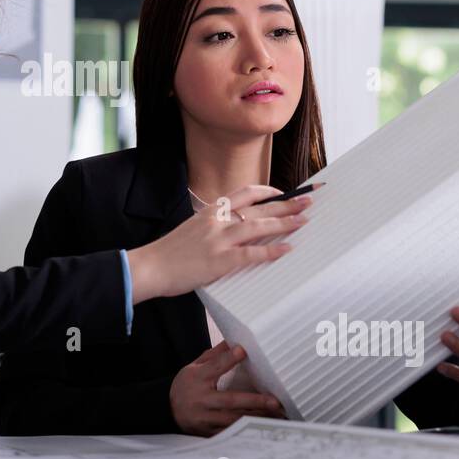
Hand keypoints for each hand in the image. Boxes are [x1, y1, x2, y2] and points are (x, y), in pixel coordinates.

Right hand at [126, 185, 311, 300]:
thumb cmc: (170, 253)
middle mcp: (217, 221)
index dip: (268, 191)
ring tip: (304, 221)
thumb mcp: (192, 229)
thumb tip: (232, 225)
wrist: (150, 266)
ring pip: (259, 226)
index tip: (285, 192)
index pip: (245, 193)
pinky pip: (252, 253)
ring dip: (285, 222)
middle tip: (307, 202)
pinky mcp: (220, 261)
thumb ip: (212, 225)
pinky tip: (287, 249)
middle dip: (286, 204)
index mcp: (210, 211)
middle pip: (259, 207)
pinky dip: (272, 250)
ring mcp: (219, 240)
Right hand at [170, 342, 284, 435]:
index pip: (214, 367)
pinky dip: (245, 430)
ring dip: (255, 417)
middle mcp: (201, 399)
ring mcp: (204, 418)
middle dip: (254, 401)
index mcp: (196, 378)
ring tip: (274, 414)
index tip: (243, 351)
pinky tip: (260, 427)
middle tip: (274, 401)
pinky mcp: (208, 432)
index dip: (228, 359)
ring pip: (234, 420)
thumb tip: (234, 341)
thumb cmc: (186, 385)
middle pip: (230, 400)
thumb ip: (215, 356)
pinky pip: (229, 432)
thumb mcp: (194, 367)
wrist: (167, 410)